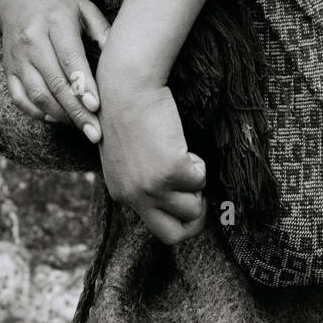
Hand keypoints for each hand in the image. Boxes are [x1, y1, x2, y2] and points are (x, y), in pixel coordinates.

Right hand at [0, 0, 109, 142]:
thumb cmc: (58, 0)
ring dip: (60, 115)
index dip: (82, 83)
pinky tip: (57, 119)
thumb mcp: (83, 6)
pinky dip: (38, 113)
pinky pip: (20, 98)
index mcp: (55, 21)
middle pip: (54, 82)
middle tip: (95, 132)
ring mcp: (17, 57)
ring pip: (37, 94)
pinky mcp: (8, 69)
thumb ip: (102, 31)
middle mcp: (32, 40)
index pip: (69, 57)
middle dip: (76, 110)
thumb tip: (123, 58)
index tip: (97, 105)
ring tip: (82, 127)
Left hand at [95, 77, 206, 244]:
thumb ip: (142, 182)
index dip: (178, 219)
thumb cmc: (128, 113)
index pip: (157, 229)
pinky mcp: (171, 170)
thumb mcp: (127, 158)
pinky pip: (200, 177)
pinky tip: (182, 141)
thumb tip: (173, 197)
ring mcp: (153, 186)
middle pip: (173, 235)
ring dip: (197, 184)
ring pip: (194, 207)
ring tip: (184, 157)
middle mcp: (135, 197)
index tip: (188, 200)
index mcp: (121, 194)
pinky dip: (198, 161)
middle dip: (194, 219)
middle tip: (200, 194)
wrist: (126, 87)